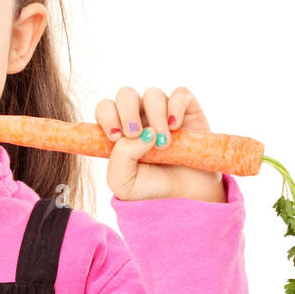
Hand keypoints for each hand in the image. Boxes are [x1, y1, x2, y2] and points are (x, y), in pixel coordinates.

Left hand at [94, 87, 226, 202]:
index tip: (116, 137)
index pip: (105, 108)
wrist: (185, 199)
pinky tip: (176, 126)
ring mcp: (164, 114)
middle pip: (126, 94)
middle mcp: (140, 118)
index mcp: (119, 131)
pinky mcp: (189, 113)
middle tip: (134, 134)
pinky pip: (181, 94)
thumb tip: (145, 133)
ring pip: (152, 94)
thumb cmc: (151, 190)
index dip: (107, 116)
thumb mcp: (123, 182)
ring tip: (163, 144)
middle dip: (127, 111)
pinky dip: (176, 106)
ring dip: (155, 117)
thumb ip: (121, 158)